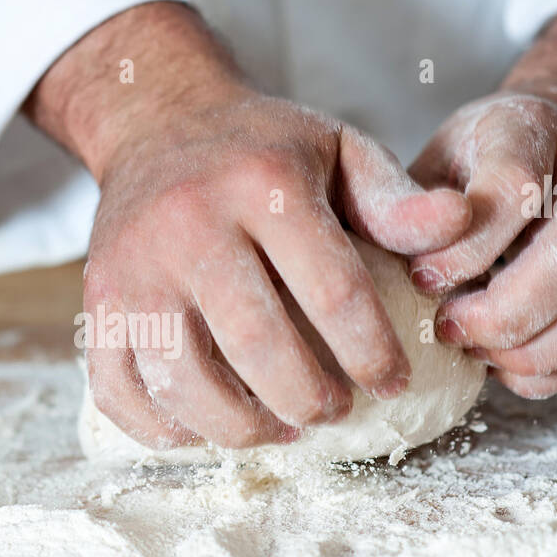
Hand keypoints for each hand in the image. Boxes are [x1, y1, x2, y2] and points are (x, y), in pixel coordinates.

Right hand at [26, 2, 469, 447]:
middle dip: (308, 398)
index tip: (390, 384)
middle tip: (333, 411)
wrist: (157, 124)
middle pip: (256, 344)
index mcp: (262, 185)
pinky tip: (206, 431)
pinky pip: (118, 389)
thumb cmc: (260, 150)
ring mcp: (132, 270)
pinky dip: (162, 429)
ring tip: (280, 430)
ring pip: (182, 379)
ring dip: (240, 427)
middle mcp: (189, 226)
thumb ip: (397, 198)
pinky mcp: (96, 304)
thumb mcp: (338, 150)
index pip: (332, 291)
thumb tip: (461, 225)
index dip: (370, 354)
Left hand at [406, 7, 556, 398]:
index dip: (465, 248)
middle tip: (445, 329)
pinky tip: (498, 366)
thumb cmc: (464, 168)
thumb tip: (368, 285)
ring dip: (526, 348)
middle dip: (499, 313)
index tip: (422, 276)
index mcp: (531, 130)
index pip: (516, 188)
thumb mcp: (426, 165)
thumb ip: (406, 214)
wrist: (543, 143)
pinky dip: (547, 370)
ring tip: (470, 350)